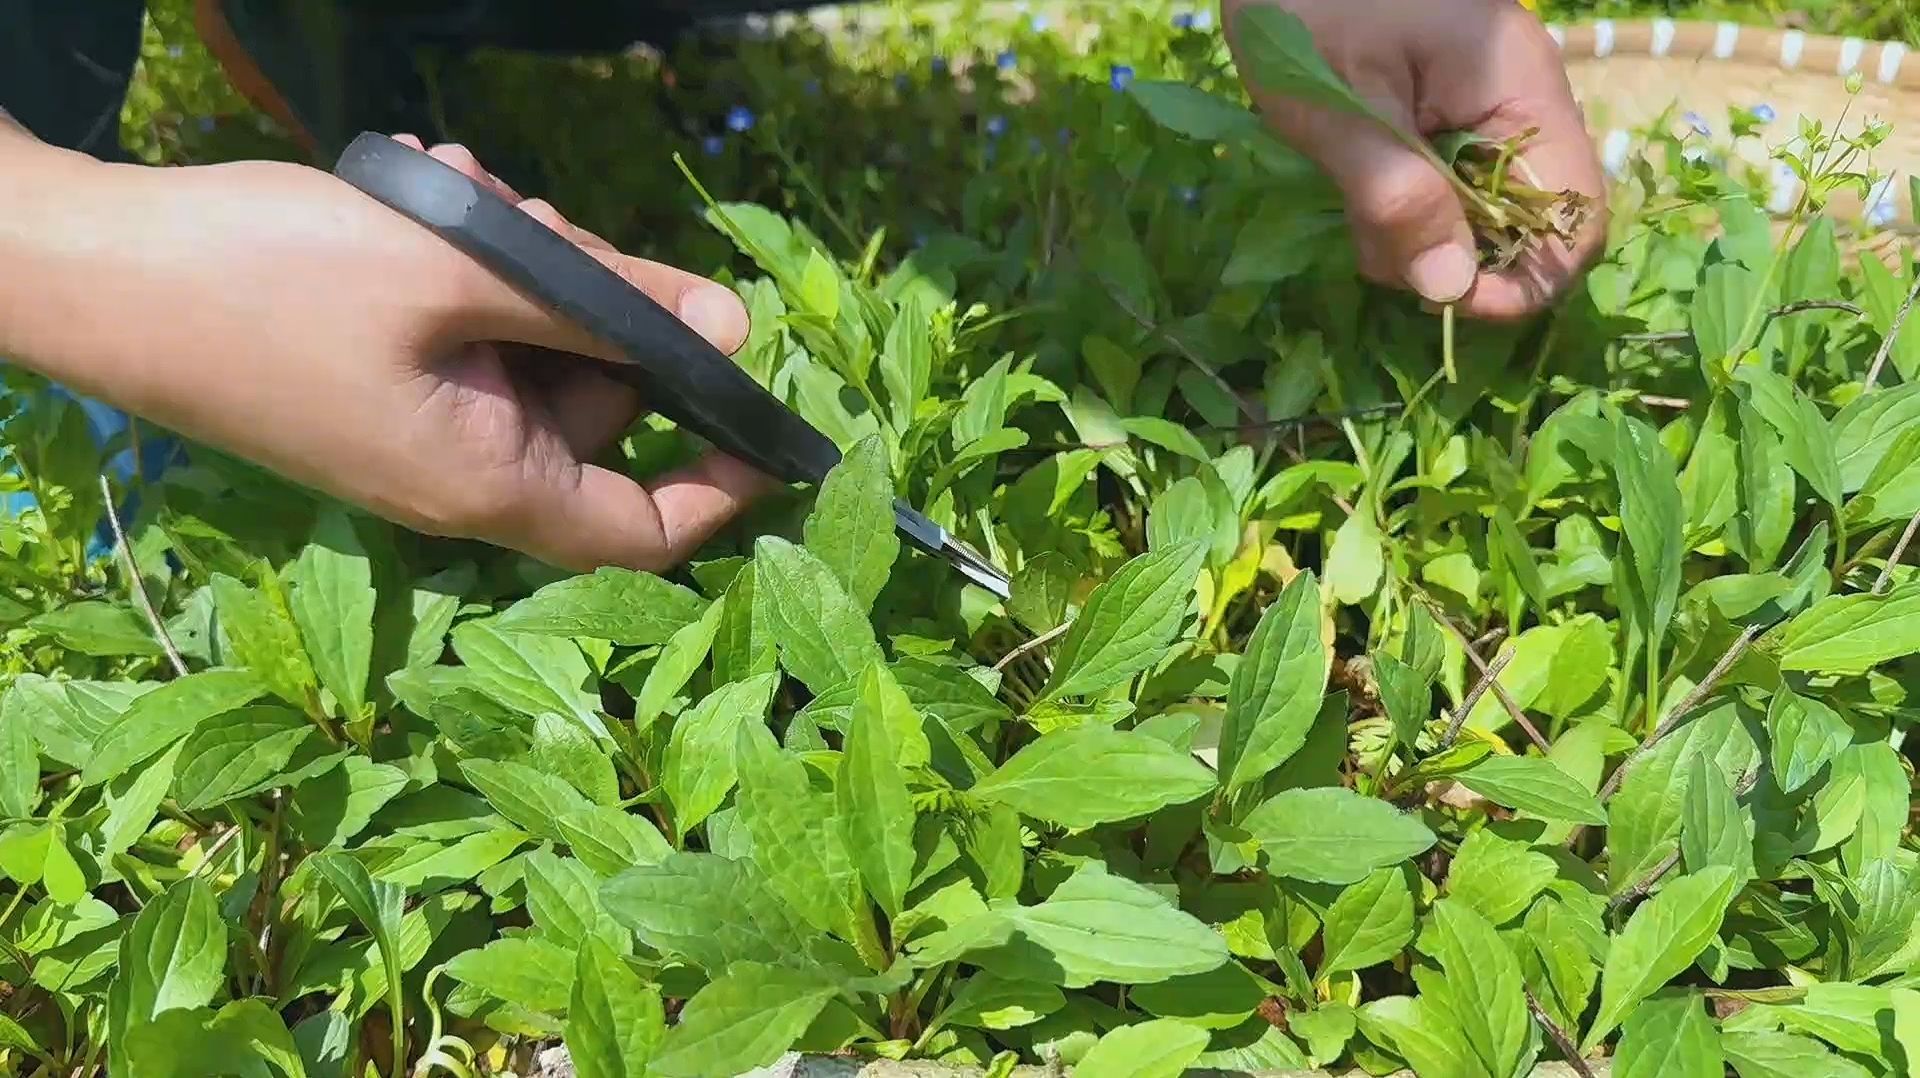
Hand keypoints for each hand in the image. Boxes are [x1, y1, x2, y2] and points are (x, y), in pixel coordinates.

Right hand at [0, 134, 769, 571]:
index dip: (724, 482)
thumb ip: (603, 306)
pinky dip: (470, 260)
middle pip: (597, 403)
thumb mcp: (457, 273)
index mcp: (488, 483)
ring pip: (535, 345)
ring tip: (458, 184)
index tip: (771, 415)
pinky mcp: (379, 377)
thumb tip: (732, 331)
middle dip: (598, 302)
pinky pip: (470, 325)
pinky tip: (425, 186)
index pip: (647, 527)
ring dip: (524, 259)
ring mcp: (416, 422)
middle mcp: (460, 470)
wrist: (90, 267)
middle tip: (541, 217)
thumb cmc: (265, 279)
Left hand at [1223, 0, 1605, 319]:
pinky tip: (1358, 184)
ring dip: (1420, 237)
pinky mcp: (1449, 119)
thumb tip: (1449, 289)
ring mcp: (1487, 112)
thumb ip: (1395, 196)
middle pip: (1529, 229)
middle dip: (1455, 261)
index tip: (1441, 300)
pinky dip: (1407, 208)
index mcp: (1522, 90)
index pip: (1575, 219)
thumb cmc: (1307, 5)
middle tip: (1373, 244)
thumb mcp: (1338, 107)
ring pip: (1481, 218)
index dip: (1522, 281)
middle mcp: (1523, 104)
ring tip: (1353, 199)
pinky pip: (1450, 189)